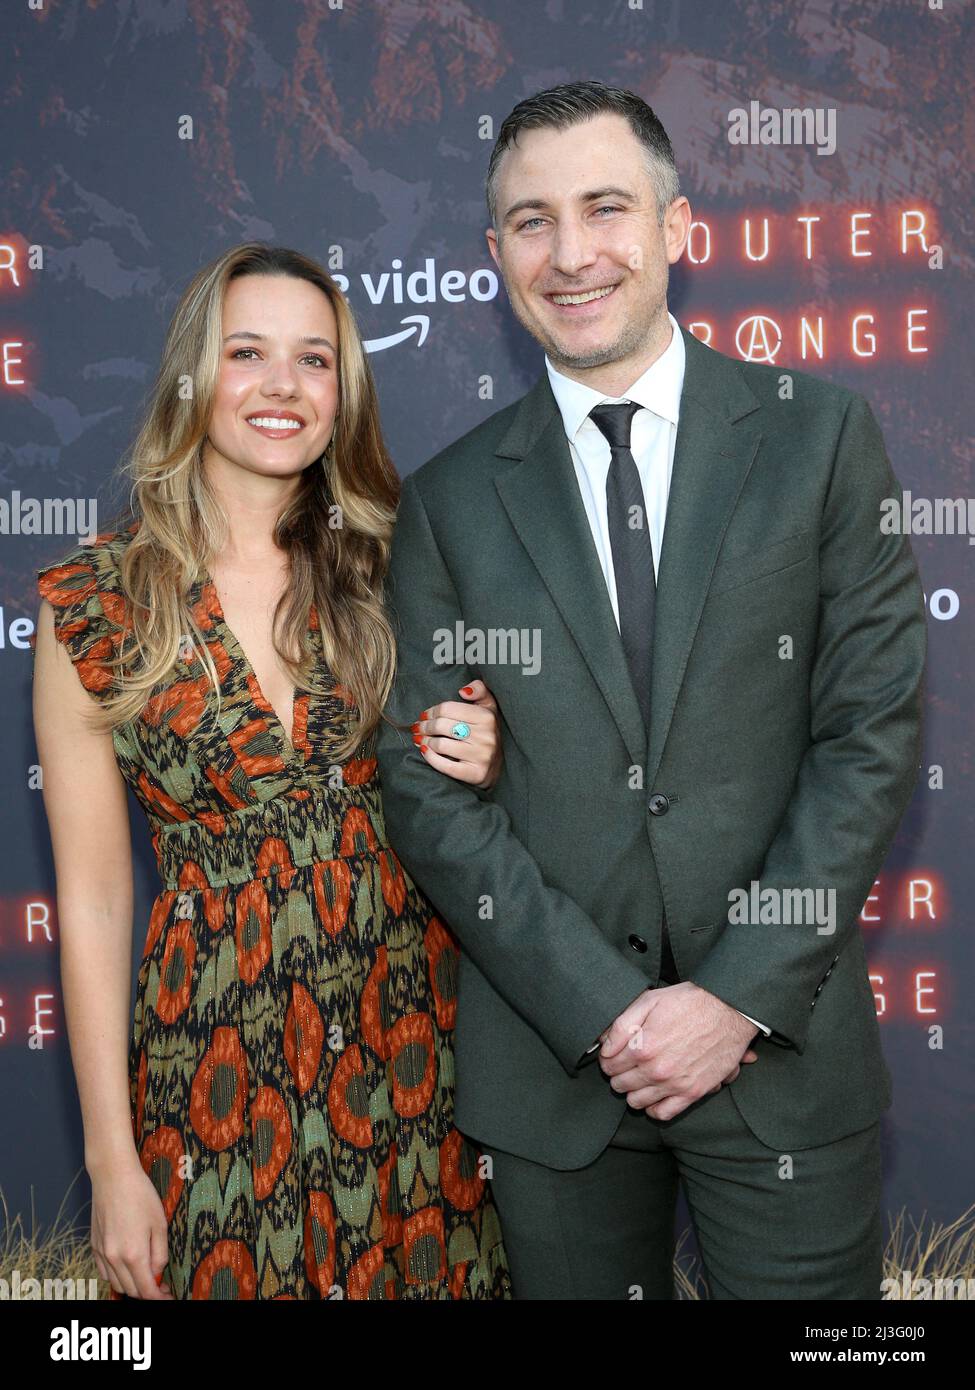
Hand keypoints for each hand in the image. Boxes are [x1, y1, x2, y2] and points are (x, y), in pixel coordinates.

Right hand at [89, 1157, 173, 1298]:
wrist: (113, 1177)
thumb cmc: (140, 1195)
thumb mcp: (159, 1223)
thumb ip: (160, 1254)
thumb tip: (157, 1274)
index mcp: (133, 1254)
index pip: (146, 1291)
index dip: (159, 1297)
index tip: (168, 1296)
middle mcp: (114, 1258)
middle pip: (131, 1291)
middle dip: (147, 1292)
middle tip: (161, 1284)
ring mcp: (102, 1253)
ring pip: (116, 1284)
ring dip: (132, 1285)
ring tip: (146, 1274)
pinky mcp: (94, 1246)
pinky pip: (104, 1272)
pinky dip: (116, 1276)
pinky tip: (127, 1266)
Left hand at [411, 679, 501, 788]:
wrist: (497, 765)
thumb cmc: (486, 732)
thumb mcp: (488, 707)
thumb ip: (479, 690)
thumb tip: (463, 691)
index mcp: (486, 717)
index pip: (448, 709)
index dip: (431, 711)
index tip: (424, 715)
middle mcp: (486, 736)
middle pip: (442, 726)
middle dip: (424, 727)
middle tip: (417, 728)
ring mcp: (481, 756)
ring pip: (441, 745)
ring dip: (425, 741)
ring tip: (420, 739)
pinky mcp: (475, 773)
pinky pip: (446, 766)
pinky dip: (431, 758)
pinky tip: (425, 752)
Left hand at [598, 982, 759, 1121]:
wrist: (729, 1010)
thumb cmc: (689, 1002)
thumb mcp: (650, 1000)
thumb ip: (622, 1024)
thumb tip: (603, 1045)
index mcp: (642, 1046)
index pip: (608, 1064)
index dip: (607, 1058)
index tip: (613, 1054)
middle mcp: (656, 1070)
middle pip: (619, 1084)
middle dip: (618, 1074)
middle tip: (626, 1063)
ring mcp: (675, 1084)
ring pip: (635, 1102)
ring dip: (633, 1091)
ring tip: (640, 1077)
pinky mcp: (693, 1093)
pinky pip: (662, 1113)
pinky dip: (653, 1108)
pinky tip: (654, 1094)